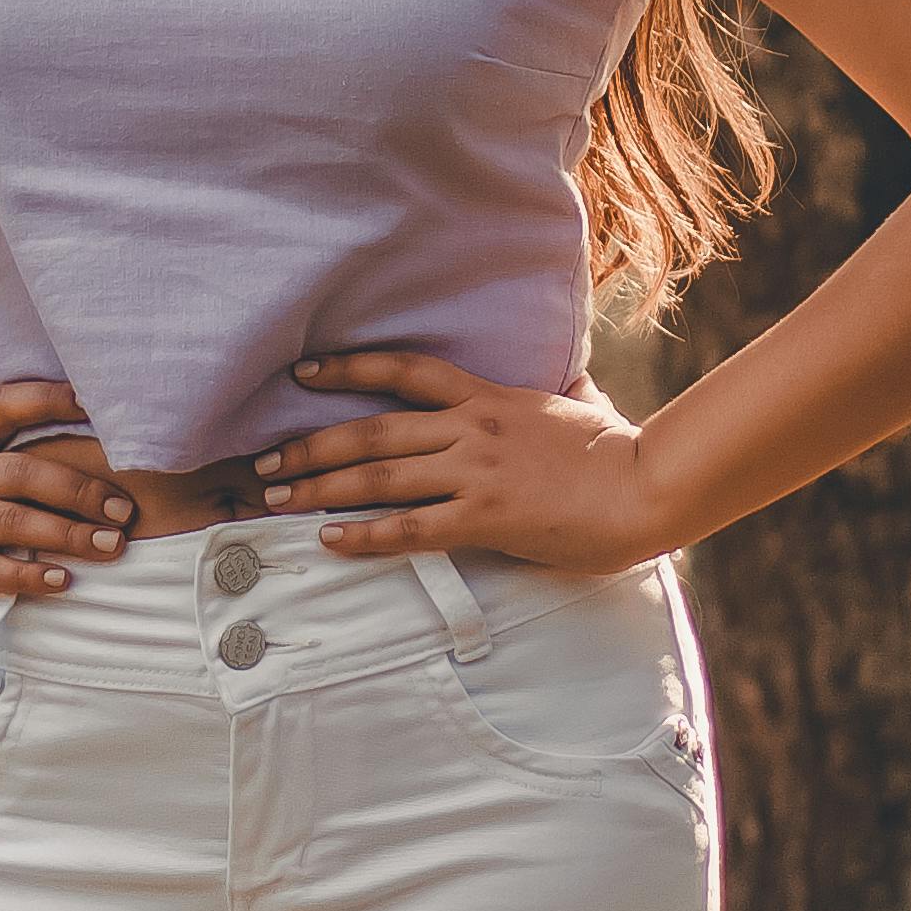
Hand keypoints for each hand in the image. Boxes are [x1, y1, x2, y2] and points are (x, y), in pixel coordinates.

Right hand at [0, 379, 138, 615]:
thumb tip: (57, 455)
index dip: (48, 398)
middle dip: (81, 490)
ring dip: (68, 535)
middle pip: (22, 472)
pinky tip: (61, 582)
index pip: (1, 406)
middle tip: (125, 509)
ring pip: (11, 522)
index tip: (95, 402)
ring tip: (111, 547)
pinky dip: (26, 576)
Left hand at [252, 349, 675, 573]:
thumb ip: (563, 388)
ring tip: (276, 501)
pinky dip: (365, 536)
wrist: (646, 486)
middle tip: (263, 464)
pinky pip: (410, 529)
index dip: (348, 368)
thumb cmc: (617, 450)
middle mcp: (471, 429)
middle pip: (371, 430)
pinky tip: (331, 541)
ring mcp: (476, 472)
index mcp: (487, 397)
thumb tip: (572, 375)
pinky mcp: (485, 518)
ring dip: (319, 488)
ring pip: (378, 477)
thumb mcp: (580, 403)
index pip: (404, 371)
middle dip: (309, 446)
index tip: (303, 373)